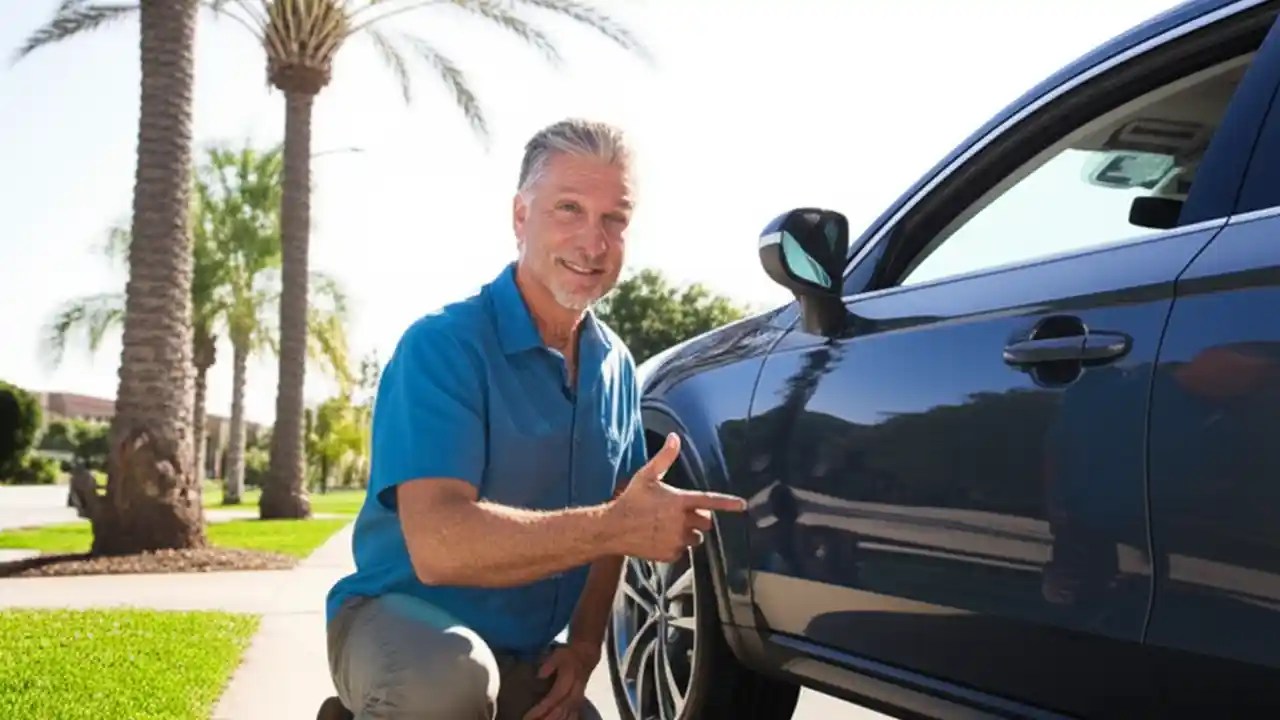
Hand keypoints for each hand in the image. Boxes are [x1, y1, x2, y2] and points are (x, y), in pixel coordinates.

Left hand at [523, 641, 598, 719]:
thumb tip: (539, 675)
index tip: (527, 717)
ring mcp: (577, 700)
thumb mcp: (558, 654)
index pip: (553, 699)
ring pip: (566, 717)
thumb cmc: (568, 656)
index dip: (540, 710)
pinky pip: (573, 717)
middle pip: (559, 712)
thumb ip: (549, 664)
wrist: (586, 657)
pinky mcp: (579, 704)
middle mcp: (574, 694)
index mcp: (567, 682)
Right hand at [610, 433, 747, 562]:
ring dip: (689, 534)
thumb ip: (665, 457)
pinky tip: (661, 538)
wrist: (613, 529)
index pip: (709, 501)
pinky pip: (683, 552)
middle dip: (699, 519)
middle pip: (706, 523)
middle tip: (682, 514)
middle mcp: (682, 522)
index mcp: (679, 501)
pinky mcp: (671, 555)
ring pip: (696, 539)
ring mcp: (677, 540)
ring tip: (670, 527)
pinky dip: (676, 546)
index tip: (743, 505)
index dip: (728, 503)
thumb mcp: (647, 476)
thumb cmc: (631, 500)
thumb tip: (675, 437)